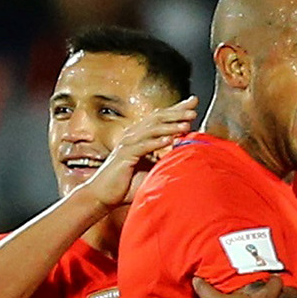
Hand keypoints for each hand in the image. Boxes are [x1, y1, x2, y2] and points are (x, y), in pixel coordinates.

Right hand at [83, 97, 198, 208]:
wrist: (102, 196)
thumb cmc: (126, 184)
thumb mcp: (151, 169)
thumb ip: (165, 159)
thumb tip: (186, 154)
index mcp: (140, 135)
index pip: (161, 118)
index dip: (177, 109)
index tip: (194, 102)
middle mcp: (133, 135)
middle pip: (157, 118)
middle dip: (177, 113)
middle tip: (194, 110)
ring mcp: (128, 144)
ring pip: (152, 129)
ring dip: (170, 126)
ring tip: (187, 124)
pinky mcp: (124, 155)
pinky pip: (143, 146)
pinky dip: (156, 142)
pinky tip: (169, 140)